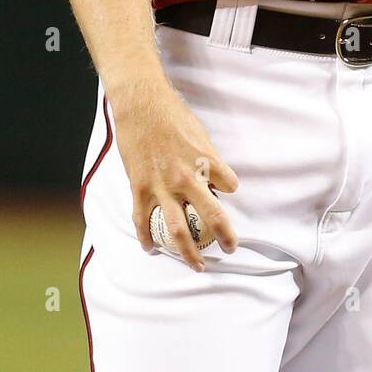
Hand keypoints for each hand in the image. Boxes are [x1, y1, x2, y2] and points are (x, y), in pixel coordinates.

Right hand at [109, 76, 238, 270]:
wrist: (140, 105)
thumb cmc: (172, 114)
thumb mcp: (199, 132)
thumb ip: (207, 157)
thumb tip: (214, 176)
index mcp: (205, 161)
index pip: (230, 185)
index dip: (230, 188)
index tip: (227, 190)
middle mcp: (186, 178)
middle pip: (212, 217)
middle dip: (225, 237)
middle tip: (231, 248)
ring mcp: (161, 186)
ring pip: (178, 230)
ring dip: (190, 252)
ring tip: (198, 265)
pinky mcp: (140, 188)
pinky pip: (143, 221)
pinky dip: (146, 238)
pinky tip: (151, 248)